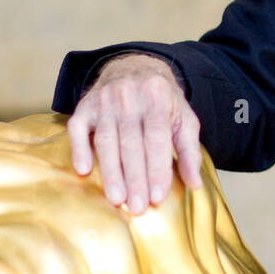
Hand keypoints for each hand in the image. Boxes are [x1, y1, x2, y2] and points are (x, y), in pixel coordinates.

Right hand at [65, 53, 203, 214]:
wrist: (134, 66)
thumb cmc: (162, 100)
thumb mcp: (183, 118)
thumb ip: (189, 151)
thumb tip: (195, 185)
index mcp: (158, 98)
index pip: (157, 137)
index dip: (157, 168)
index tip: (158, 196)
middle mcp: (130, 97)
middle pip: (132, 142)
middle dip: (135, 177)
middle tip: (137, 207)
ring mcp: (105, 100)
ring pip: (106, 140)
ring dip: (111, 171)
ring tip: (116, 199)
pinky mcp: (85, 105)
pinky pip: (78, 128)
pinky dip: (80, 149)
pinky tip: (83, 170)